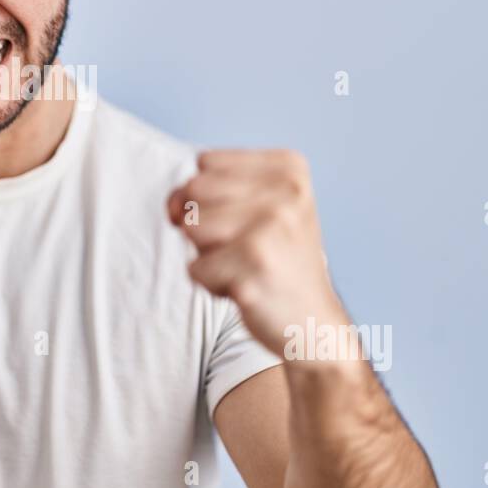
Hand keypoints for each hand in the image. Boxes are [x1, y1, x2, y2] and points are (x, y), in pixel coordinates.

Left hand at [167, 149, 349, 360]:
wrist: (313, 323)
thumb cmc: (274, 259)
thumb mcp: (253, 206)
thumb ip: (203, 189)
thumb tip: (174, 208)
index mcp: (288, 167)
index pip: (205, 163)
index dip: (210, 198)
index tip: (247, 222)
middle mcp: (286, 191)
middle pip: (194, 192)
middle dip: (204, 225)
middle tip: (245, 247)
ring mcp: (272, 228)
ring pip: (190, 228)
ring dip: (208, 255)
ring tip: (246, 266)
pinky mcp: (254, 266)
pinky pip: (195, 269)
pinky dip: (211, 284)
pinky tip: (248, 288)